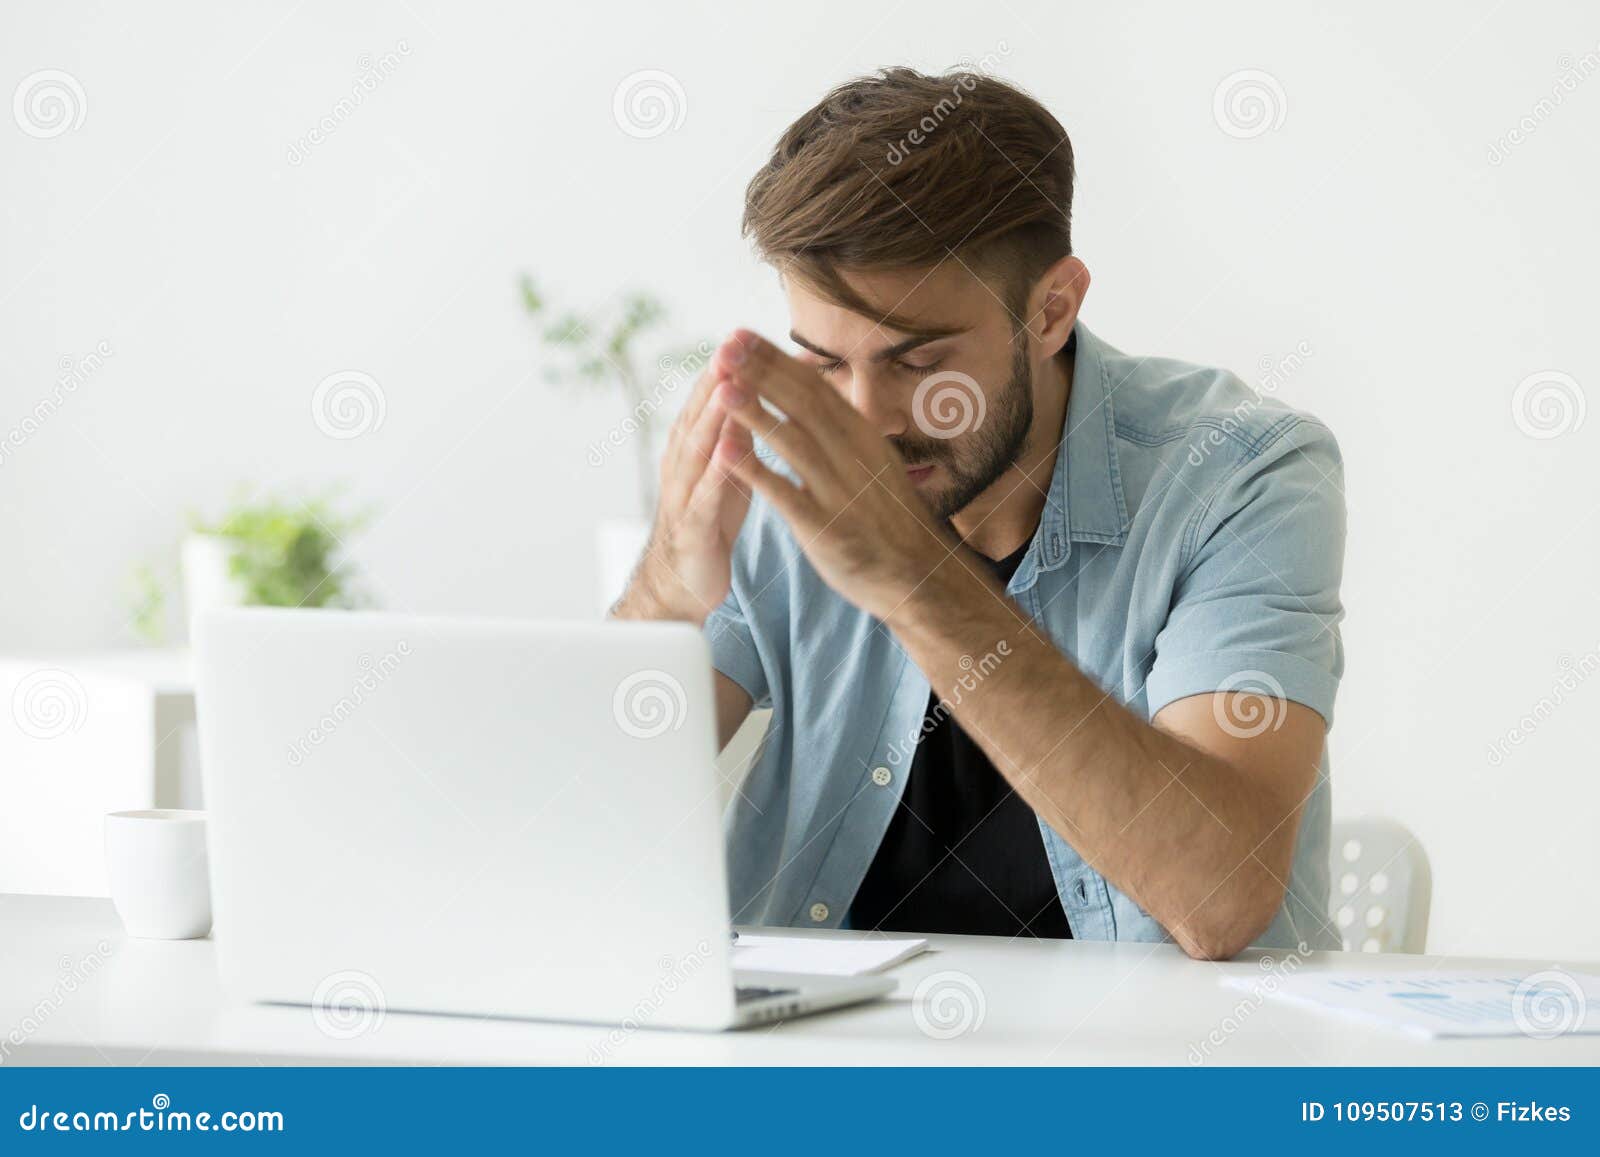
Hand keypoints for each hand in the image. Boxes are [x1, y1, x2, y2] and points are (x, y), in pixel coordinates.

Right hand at [612, 367, 753, 625]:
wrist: (686, 581)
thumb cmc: (714, 518)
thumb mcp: (730, 466)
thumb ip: (739, 427)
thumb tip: (762, 382)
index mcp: (695, 446)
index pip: (712, 398)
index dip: (727, 366)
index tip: (745, 332)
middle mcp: (683, 463)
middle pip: (700, 413)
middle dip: (716, 378)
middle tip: (731, 342)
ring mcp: (684, 495)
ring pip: (697, 448)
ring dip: (712, 415)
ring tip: (730, 385)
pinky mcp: (693, 528)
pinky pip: (704, 497)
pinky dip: (715, 473)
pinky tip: (727, 451)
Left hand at [710, 329, 955, 621]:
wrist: (917, 572)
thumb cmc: (885, 515)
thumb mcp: (870, 459)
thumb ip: (840, 426)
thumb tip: (812, 386)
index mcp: (859, 435)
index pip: (813, 385)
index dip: (775, 359)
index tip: (741, 335)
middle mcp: (851, 454)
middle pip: (802, 403)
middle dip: (761, 372)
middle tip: (725, 346)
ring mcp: (839, 490)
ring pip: (793, 442)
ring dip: (756, 413)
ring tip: (722, 387)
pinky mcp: (825, 527)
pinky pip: (785, 494)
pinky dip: (755, 471)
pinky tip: (725, 453)